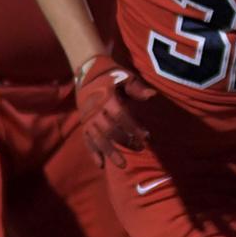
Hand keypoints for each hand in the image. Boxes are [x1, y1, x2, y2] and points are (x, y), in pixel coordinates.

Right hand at [75, 54, 154, 168]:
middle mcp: (95, 110)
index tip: (147, 137)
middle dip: (125, 141)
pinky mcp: (83, 123)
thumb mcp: (125, 76)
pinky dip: (93, 153)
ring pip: (98, 139)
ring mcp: (87, 118)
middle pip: (109, 130)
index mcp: (106, 99)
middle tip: (140, 148)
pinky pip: (87, 140)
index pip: (121, 117)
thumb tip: (152, 96)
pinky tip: (101, 165)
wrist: (87, 70)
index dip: (133, 128)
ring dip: (110, 152)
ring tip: (122, 165)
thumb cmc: (111, 74)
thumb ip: (136, 87)